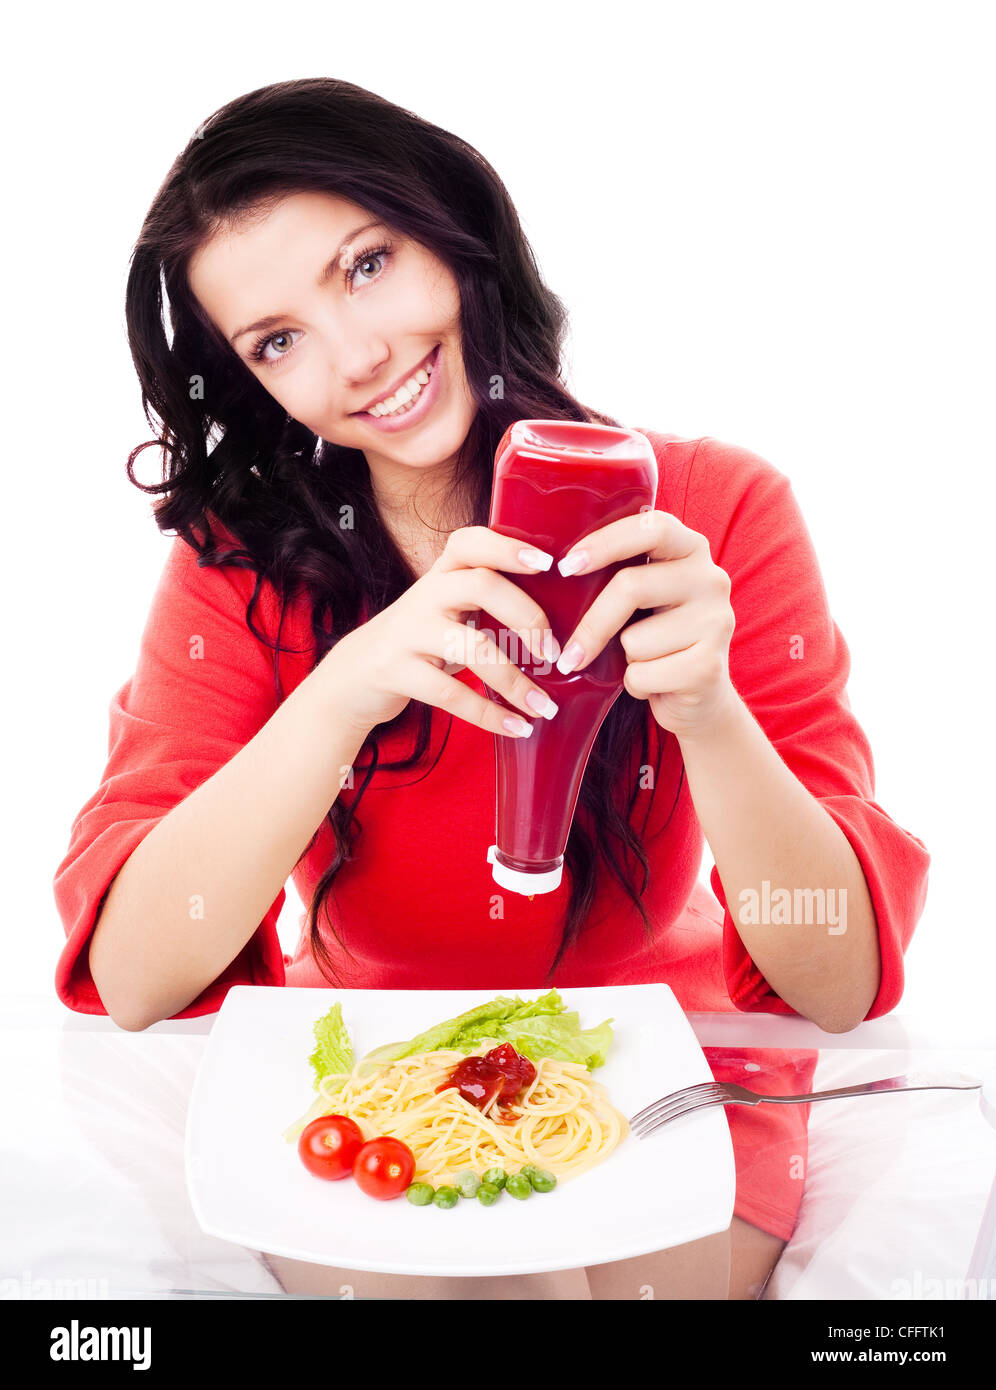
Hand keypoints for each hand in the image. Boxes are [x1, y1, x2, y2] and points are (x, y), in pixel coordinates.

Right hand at [319, 527, 562, 740]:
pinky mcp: (396, 672)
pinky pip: (451, 693)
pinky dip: (490, 714)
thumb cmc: (418, 641)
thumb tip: (564, 613)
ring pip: (470, 646)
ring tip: (545, 706)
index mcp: (441, 574)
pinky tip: (517, 728)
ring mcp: (408, 632)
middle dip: (526, 616)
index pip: (470, 542)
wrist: (352, 678)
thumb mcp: (444, 610)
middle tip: (554, 652)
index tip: (547, 564)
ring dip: (515, 680)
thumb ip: (485, 600)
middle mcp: (424, 595)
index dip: (508, 547)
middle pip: (481, 585)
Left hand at [553, 509, 738, 740]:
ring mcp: (716, 622)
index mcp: (692, 550)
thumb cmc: (657, 639)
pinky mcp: (709, 667)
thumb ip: (620, 574)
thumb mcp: (644, 598)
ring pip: (634, 640)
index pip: (651, 527)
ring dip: (624, 660)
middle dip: (592, 624)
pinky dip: (636, 685)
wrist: (700, 697)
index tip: (567, 566)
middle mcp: (711, 579)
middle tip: (567, 653)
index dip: (605, 542)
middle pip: (631, 586)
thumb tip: (554, 568)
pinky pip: (642, 674)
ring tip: (645, 662)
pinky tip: (655, 683)